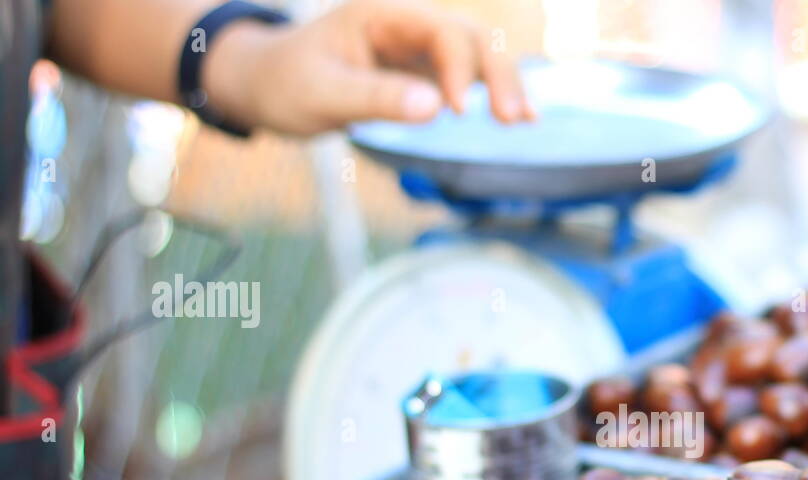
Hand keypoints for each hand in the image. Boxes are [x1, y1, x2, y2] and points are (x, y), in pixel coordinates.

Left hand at [206, 0, 533, 134]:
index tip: (455, 112)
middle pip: (471, 38)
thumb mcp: (322, 94)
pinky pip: (470, 79)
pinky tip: (518, 117)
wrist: (267, 86)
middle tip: (512, 119)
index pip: (439, 32)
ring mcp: (419, 51)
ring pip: (478, 57)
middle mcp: (407, 26)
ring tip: (525, 121)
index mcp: (381, 15)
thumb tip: (434, 108)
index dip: (458, 68)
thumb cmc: (286, 84)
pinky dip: (493, 96)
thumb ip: (376, 98)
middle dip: (497, 75)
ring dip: (504, 85)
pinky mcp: (424, 76)